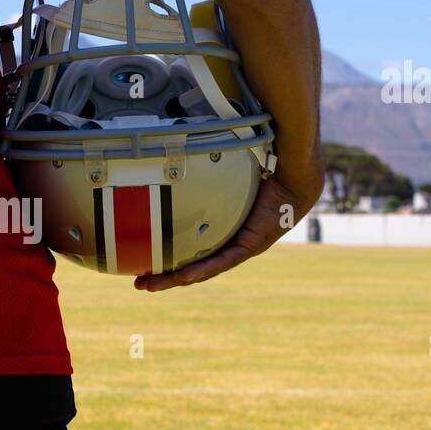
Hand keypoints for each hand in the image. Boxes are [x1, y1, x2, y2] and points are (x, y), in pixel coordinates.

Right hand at [133, 177, 311, 291]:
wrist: (292, 169)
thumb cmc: (260, 163)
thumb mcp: (220, 170)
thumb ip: (198, 165)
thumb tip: (170, 144)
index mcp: (221, 227)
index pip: (191, 248)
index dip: (168, 258)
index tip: (144, 261)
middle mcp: (230, 240)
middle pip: (192, 265)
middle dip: (165, 277)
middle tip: (139, 282)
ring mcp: (241, 246)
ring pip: (204, 270)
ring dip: (177, 280)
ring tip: (150, 285)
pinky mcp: (251, 245)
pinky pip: (223, 260)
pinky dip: (202, 269)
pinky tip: (182, 277)